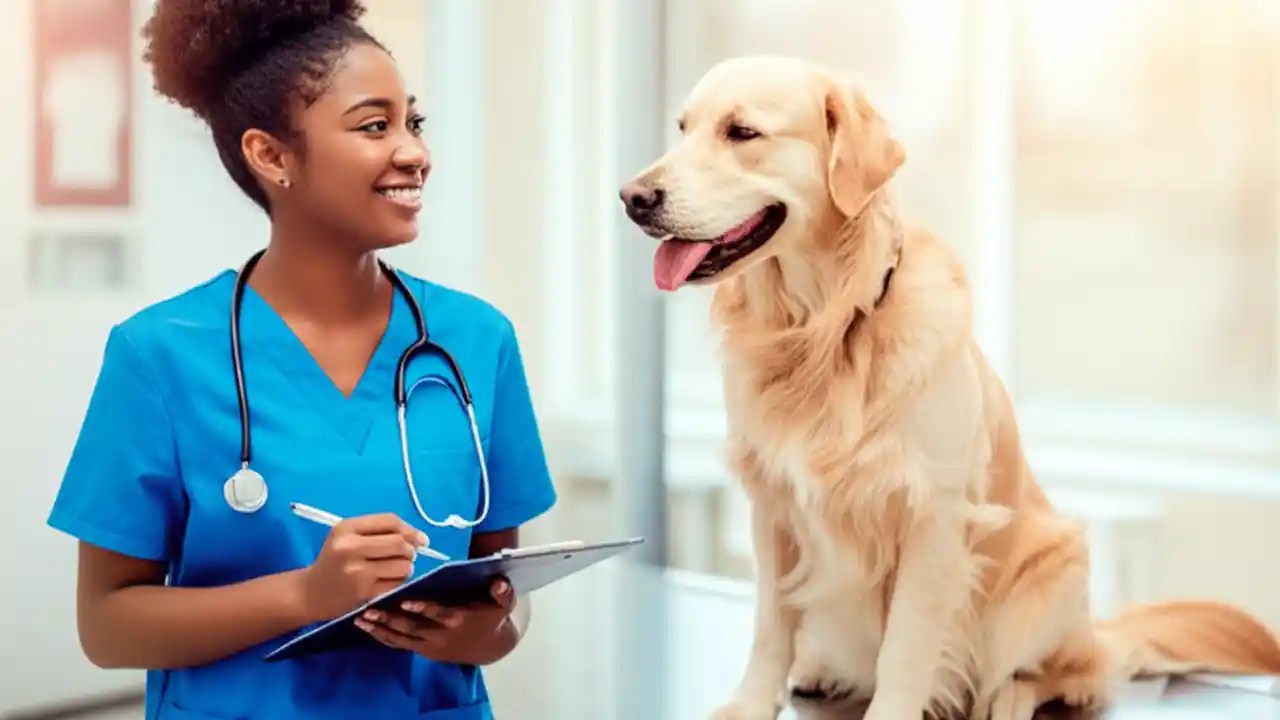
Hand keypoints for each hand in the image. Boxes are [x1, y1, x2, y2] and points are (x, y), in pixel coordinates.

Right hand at [298, 513, 425, 621]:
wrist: (310, 593)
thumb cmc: (334, 561)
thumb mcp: (347, 537)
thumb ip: (379, 532)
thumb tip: (420, 538)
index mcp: (346, 528)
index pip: (389, 521)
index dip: (410, 529)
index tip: (421, 539)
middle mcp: (350, 548)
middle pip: (398, 543)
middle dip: (410, 550)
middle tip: (407, 556)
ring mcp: (357, 572)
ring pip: (403, 565)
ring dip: (406, 567)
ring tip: (395, 569)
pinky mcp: (364, 593)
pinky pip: (397, 583)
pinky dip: (399, 581)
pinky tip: (387, 581)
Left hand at [355, 577, 517, 664]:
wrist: (488, 647)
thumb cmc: (491, 617)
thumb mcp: (503, 604)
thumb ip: (504, 592)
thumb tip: (501, 582)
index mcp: (459, 619)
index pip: (439, 614)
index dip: (423, 609)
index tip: (405, 601)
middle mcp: (441, 635)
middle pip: (413, 628)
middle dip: (390, 619)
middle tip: (369, 610)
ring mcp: (430, 645)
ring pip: (402, 638)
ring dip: (380, 629)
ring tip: (360, 618)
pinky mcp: (422, 650)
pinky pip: (399, 644)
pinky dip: (382, 637)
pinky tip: (366, 628)